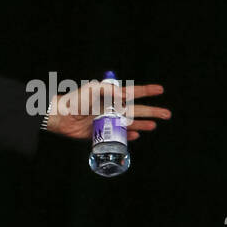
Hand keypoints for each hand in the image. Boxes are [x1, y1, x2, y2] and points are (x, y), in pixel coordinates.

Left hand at [47, 81, 170, 140]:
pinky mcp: (99, 133)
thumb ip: (109, 89)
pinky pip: (116, 136)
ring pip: (129, 123)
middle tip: (166, 114)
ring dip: (142, 124)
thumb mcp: (92, 89)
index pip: (133, 92)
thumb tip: (124, 95)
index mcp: (111, 97)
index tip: (160, 90)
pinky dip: (126, 136)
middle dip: (151, 111)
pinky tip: (135, 136)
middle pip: (136, 110)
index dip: (146, 91)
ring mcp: (106, 121)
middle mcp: (111, 109)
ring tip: (154, 126)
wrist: (59, 117)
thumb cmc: (74, 100)